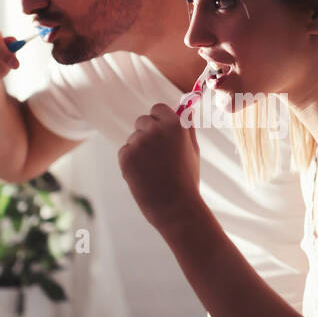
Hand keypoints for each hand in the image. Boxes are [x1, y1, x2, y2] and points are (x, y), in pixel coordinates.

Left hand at [118, 104, 203, 233]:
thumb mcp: (193, 150)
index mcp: (175, 124)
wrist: (176, 208)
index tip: (160, 131)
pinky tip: (144, 176)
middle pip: (142, 121)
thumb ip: (187, 128)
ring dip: (139, 150)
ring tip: (153, 170)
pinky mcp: (126, 156)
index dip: (158, 120)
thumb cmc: (187, 180)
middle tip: (157, 157)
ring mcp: (139, 142)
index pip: (158, 108)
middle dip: (146, 134)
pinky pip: (124, 152)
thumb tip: (185, 109)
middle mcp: (156, 129)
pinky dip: (130, 163)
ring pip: (133, 138)